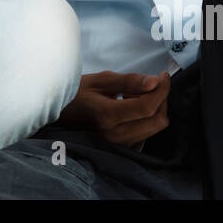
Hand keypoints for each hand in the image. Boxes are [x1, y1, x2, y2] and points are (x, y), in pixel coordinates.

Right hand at [54, 70, 170, 146]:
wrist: (59, 114)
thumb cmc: (76, 93)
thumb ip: (129, 81)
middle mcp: (115, 134)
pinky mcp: (122, 146)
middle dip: (161, 98)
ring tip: (136, 94)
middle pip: (157, 120)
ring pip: (154, 127)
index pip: (147, 106)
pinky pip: (146, 132)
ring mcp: (118, 143)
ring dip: (154, 108)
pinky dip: (147, 117)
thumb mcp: (100, 81)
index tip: (163, 75)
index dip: (162, 89)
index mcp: (108, 115)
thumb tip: (154, 81)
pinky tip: (132, 105)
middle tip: (151, 83)